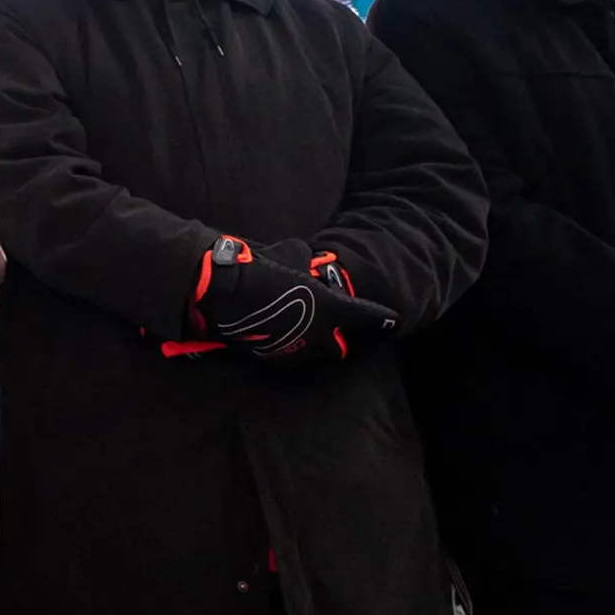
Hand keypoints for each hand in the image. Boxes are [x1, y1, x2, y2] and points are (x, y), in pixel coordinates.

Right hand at [193, 236, 397, 365]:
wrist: (220, 290)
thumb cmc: (260, 269)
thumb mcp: (291, 255)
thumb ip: (308, 265)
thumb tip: (311, 264)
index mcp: (328, 310)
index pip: (363, 318)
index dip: (380, 321)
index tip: (394, 322)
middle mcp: (317, 336)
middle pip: (342, 347)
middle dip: (346, 340)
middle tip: (345, 330)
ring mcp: (294, 350)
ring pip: (317, 355)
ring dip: (319, 346)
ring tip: (314, 334)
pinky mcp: (271, 359)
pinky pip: (293, 356)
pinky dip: (296, 348)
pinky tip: (288, 336)